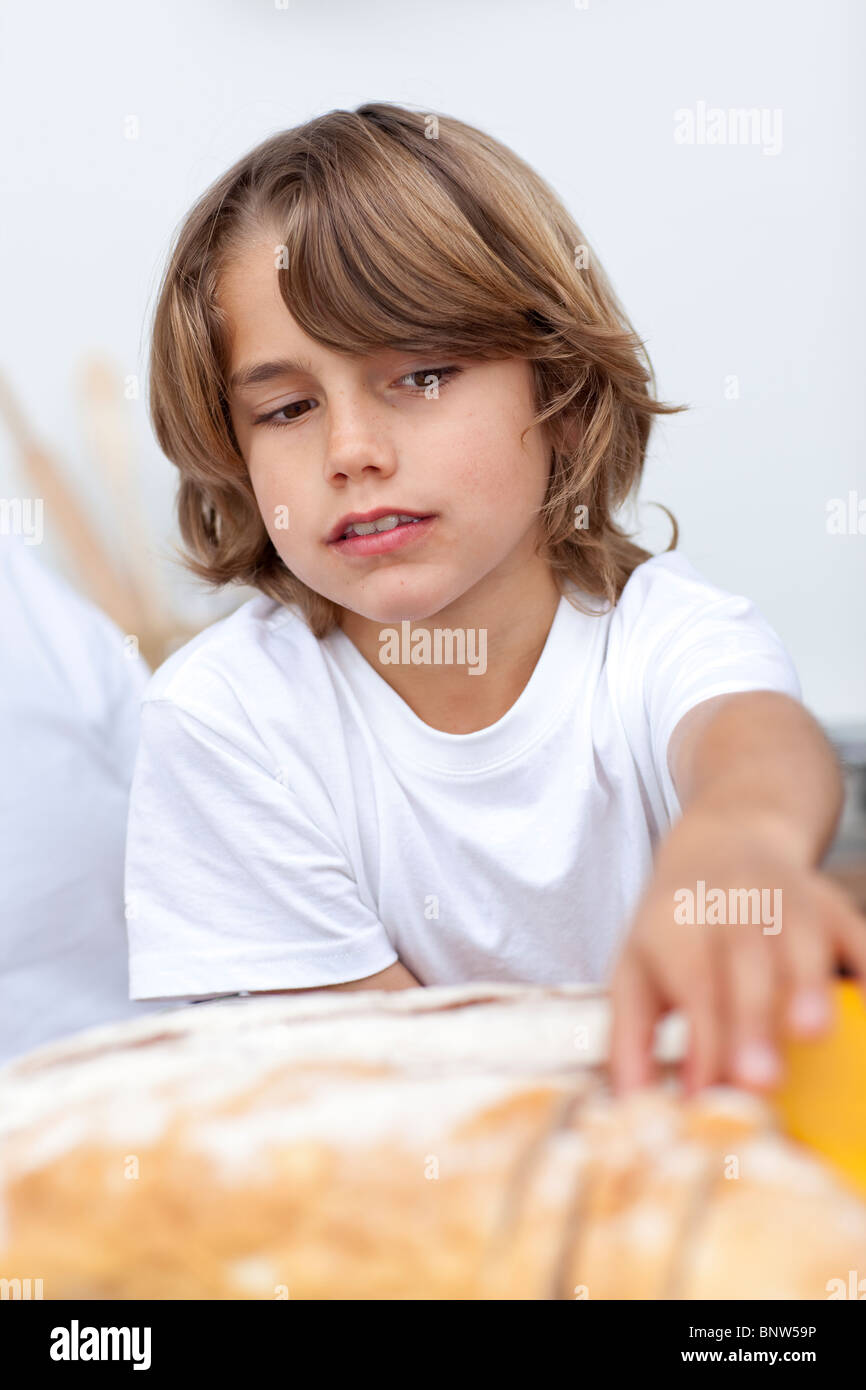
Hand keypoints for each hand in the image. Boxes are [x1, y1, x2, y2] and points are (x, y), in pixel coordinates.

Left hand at [609, 807, 865, 1096]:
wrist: (723, 844)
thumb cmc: (675, 929)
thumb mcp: (636, 972)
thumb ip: (631, 1039)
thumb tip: (634, 1107)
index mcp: (677, 924)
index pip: (691, 981)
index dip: (700, 1039)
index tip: (705, 1097)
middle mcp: (731, 904)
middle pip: (742, 961)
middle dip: (750, 1020)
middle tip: (759, 1081)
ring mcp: (786, 898)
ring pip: (800, 937)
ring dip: (807, 984)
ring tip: (811, 1033)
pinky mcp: (832, 904)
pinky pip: (855, 932)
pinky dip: (864, 965)